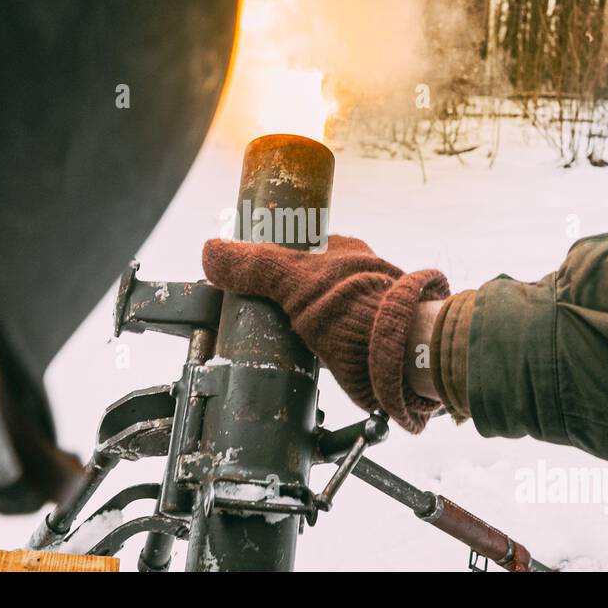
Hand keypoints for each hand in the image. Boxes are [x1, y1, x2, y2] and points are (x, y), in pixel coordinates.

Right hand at [202, 234, 448, 432]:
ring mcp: (365, 308)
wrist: (397, 350)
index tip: (252, 278)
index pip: (301, 248)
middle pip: (310, 282)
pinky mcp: (368, 341)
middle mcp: (358, 275)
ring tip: (276, 340)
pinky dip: (317, 349)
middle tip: (258, 313)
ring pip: (324, 312)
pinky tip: (301, 358)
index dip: (273, 261)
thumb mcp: (291, 279)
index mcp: (342, 249)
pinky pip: (335, 341)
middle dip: (286, 298)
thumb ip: (253, 266)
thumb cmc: (351, 304)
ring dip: (302, 326)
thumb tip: (210, 252)